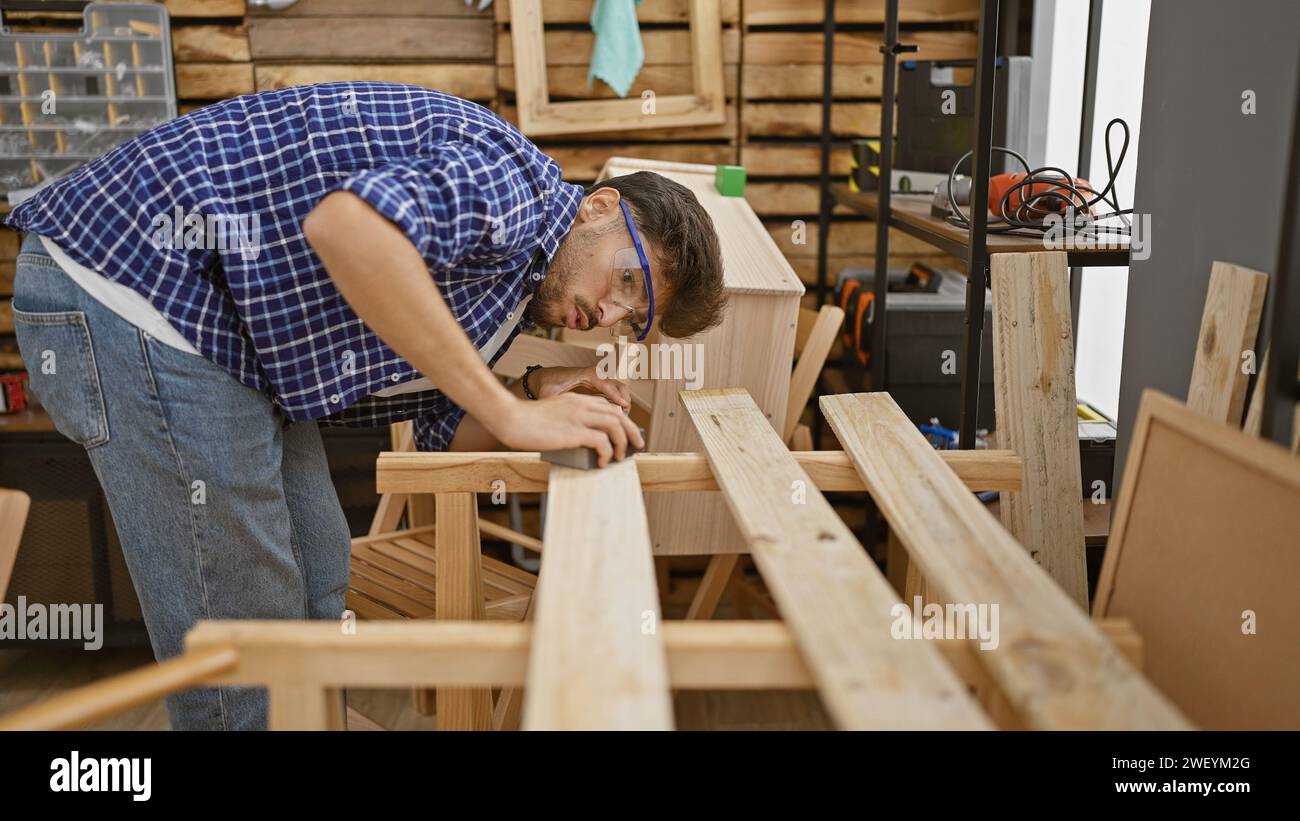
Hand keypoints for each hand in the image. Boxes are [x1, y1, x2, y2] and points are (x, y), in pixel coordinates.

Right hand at [487, 394, 644, 467]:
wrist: (510, 418)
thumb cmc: (524, 421)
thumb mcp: (551, 415)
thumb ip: (567, 421)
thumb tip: (580, 440)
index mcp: (576, 401)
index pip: (608, 407)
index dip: (621, 420)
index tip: (625, 433)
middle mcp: (581, 406)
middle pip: (618, 415)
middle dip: (631, 431)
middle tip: (636, 445)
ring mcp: (578, 417)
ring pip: (615, 426)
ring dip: (622, 443)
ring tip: (620, 457)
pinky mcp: (574, 432)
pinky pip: (601, 442)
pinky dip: (607, 453)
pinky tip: (602, 462)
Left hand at [529, 365, 631, 412]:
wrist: (542, 378)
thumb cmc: (545, 384)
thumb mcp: (548, 394)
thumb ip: (555, 403)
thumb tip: (560, 415)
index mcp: (584, 373)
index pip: (606, 383)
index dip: (615, 396)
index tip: (623, 407)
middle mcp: (594, 374)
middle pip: (618, 384)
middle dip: (624, 400)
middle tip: (623, 417)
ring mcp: (597, 380)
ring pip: (619, 389)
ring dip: (622, 402)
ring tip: (620, 420)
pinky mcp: (597, 386)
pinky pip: (613, 393)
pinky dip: (617, 403)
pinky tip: (613, 417)